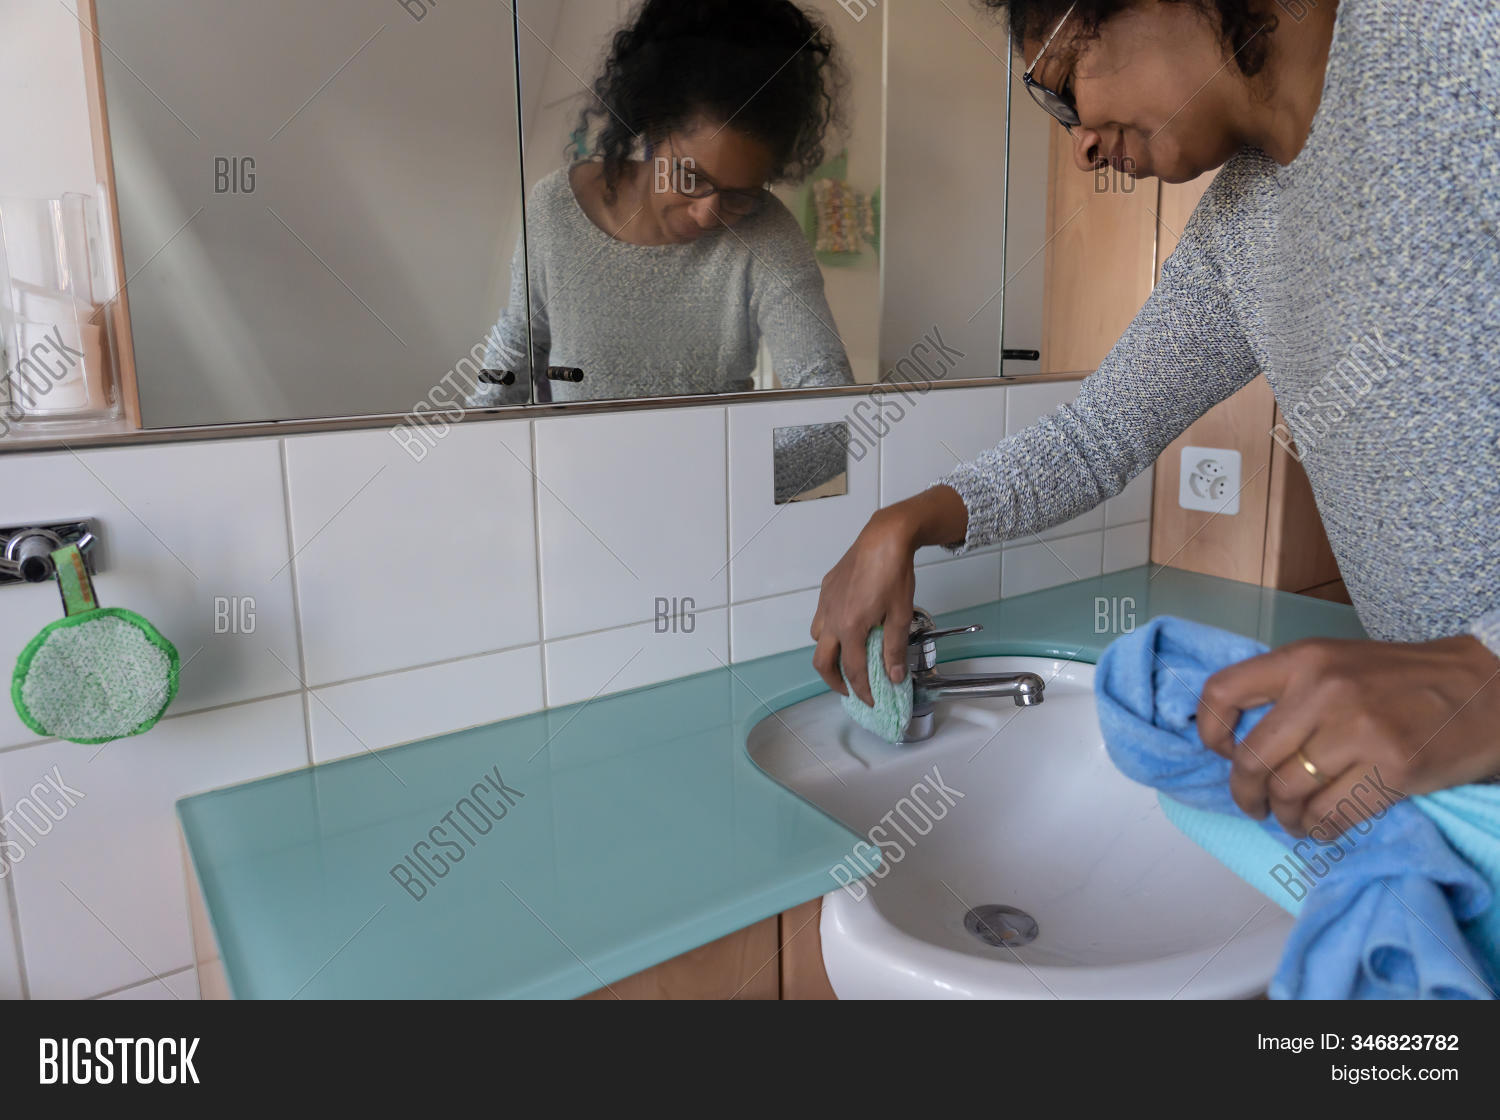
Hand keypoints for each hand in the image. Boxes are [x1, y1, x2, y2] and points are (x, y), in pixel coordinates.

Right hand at [810, 486, 968, 705]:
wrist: (884, 538)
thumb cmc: (894, 574)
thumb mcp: (901, 616)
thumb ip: (894, 650)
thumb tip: (894, 677)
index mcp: (850, 628)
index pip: (852, 671)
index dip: (862, 690)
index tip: (870, 700)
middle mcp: (832, 618)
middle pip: (822, 662)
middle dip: (834, 681)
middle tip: (849, 689)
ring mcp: (826, 602)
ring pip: (817, 637)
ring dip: (829, 653)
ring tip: (846, 657)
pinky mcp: (827, 588)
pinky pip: (822, 616)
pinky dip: (830, 629)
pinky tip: (848, 625)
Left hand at [1196, 635, 1499, 837]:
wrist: (1484, 689)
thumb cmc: (1402, 680)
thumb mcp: (1337, 663)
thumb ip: (1289, 690)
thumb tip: (1237, 741)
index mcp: (1303, 660)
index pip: (1223, 691)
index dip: (1210, 730)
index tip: (1222, 752)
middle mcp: (1324, 691)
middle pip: (1252, 759)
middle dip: (1244, 793)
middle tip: (1254, 805)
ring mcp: (1359, 731)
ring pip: (1288, 793)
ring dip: (1284, 817)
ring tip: (1293, 819)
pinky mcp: (1393, 769)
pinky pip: (1331, 815)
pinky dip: (1318, 829)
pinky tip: (1323, 825)